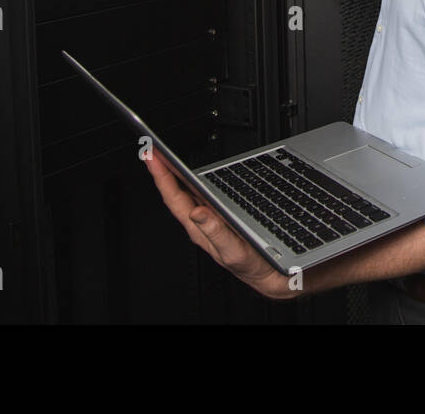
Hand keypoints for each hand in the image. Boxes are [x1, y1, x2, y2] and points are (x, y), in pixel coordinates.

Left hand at [143, 151, 294, 299]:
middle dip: (162, 170)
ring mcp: (210, 219)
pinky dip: (193, 181)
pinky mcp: (220, 216)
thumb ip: (216, 234)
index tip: (153, 156)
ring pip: (186, 193)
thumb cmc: (254, 266)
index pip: (174, 198)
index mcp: (199, 229)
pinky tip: (191, 174)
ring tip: (164, 157)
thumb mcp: (234, 252)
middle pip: (175, 192)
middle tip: (152, 149)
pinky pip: (201, 195)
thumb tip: (197, 213)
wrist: (272, 274)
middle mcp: (201, 222)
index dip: (161, 176)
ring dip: (175, 174)